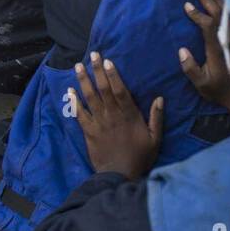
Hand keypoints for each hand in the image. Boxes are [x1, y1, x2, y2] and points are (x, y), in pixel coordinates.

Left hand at [72, 52, 163, 178]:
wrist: (119, 175)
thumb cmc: (140, 157)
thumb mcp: (155, 139)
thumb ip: (157, 118)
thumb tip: (160, 98)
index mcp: (129, 116)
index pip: (120, 91)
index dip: (113, 75)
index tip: (108, 62)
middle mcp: (112, 116)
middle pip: (103, 89)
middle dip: (97, 71)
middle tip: (93, 55)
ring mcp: (99, 123)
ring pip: (89, 98)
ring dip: (83, 81)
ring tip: (78, 67)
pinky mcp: (88, 132)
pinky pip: (79, 114)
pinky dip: (74, 102)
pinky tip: (69, 91)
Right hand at [179, 0, 229, 112]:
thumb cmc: (219, 90)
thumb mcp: (202, 85)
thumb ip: (190, 69)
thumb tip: (181, 51)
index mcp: (217, 48)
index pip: (208, 25)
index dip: (197, 14)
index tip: (186, 6)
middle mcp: (227, 39)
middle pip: (218, 13)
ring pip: (226, 12)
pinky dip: (226, 3)